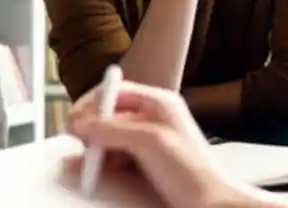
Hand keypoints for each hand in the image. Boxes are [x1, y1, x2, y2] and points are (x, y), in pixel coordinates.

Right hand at [65, 80, 269, 207]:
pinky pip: (113, 157)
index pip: (116, 91)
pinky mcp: (143, 164)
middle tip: (81, 144)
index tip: (76, 121)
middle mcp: (151, 118)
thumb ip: (114, 128)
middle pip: (108, 115)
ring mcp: (147, 142)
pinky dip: (101, 163)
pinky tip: (93, 171)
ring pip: (108, 138)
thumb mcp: (150, 141)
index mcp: (158, 103)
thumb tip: (83, 123)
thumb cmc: (192, 171)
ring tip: (89, 163)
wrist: (211, 204)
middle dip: (91, 129)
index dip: (93, 103)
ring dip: (95, 149)